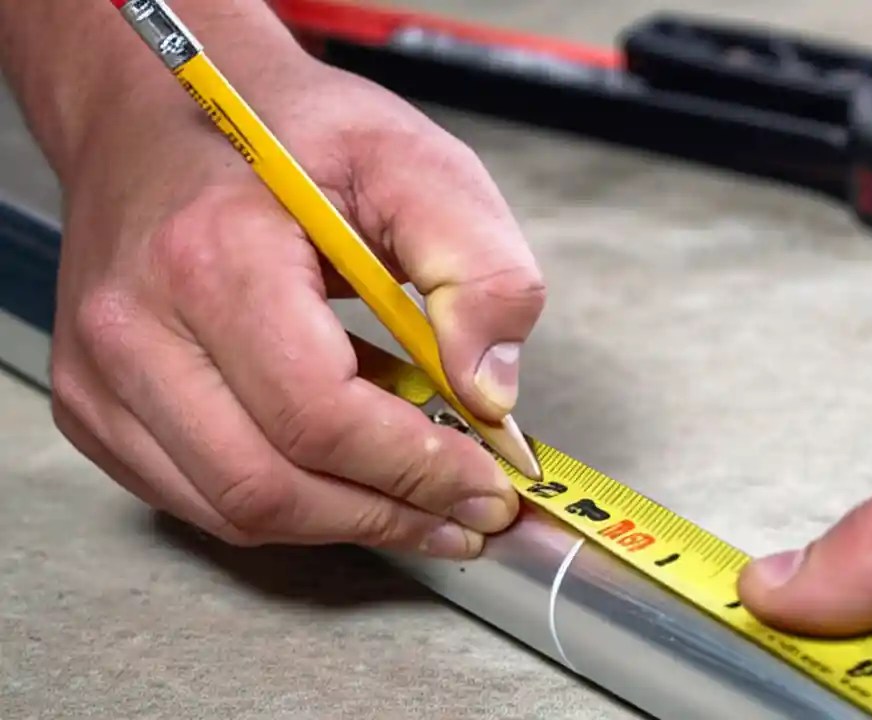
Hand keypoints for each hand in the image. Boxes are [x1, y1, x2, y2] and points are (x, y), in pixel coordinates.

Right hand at [45, 50, 544, 556]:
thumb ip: (478, 266)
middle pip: (270, 483)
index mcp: (214, 254)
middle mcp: (133, 325)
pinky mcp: (92, 403)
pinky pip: (196, 498)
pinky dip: (287, 502)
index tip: (487, 485)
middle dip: (389, 514)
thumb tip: (490, 392)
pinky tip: (346, 473)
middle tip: (466, 515)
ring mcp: (99, 374)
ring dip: (343, 521)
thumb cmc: (289, 133)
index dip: (416, 468)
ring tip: (421, 500)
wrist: (162, 110)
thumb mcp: (414, 162)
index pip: (318, 414)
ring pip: (232, 509)